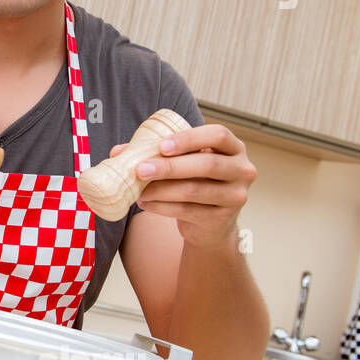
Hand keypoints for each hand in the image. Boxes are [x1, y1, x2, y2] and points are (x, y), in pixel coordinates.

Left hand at [107, 124, 255, 248]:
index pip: (219, 135)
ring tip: (138, 190)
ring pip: (195, 190)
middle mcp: (242, 170)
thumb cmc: (194, 182)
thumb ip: (156, 153)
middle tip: (140, 169)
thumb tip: (117, 152)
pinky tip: (144, 203)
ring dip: (161, 189)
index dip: (190, 138)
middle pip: (207, 164)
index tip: (163, 145)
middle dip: (170, 166)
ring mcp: (236, 196)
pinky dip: (162, 207)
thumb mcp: (183, 164)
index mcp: (234, 148)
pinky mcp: (222, 219)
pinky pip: (187, 211)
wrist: (210, 223)